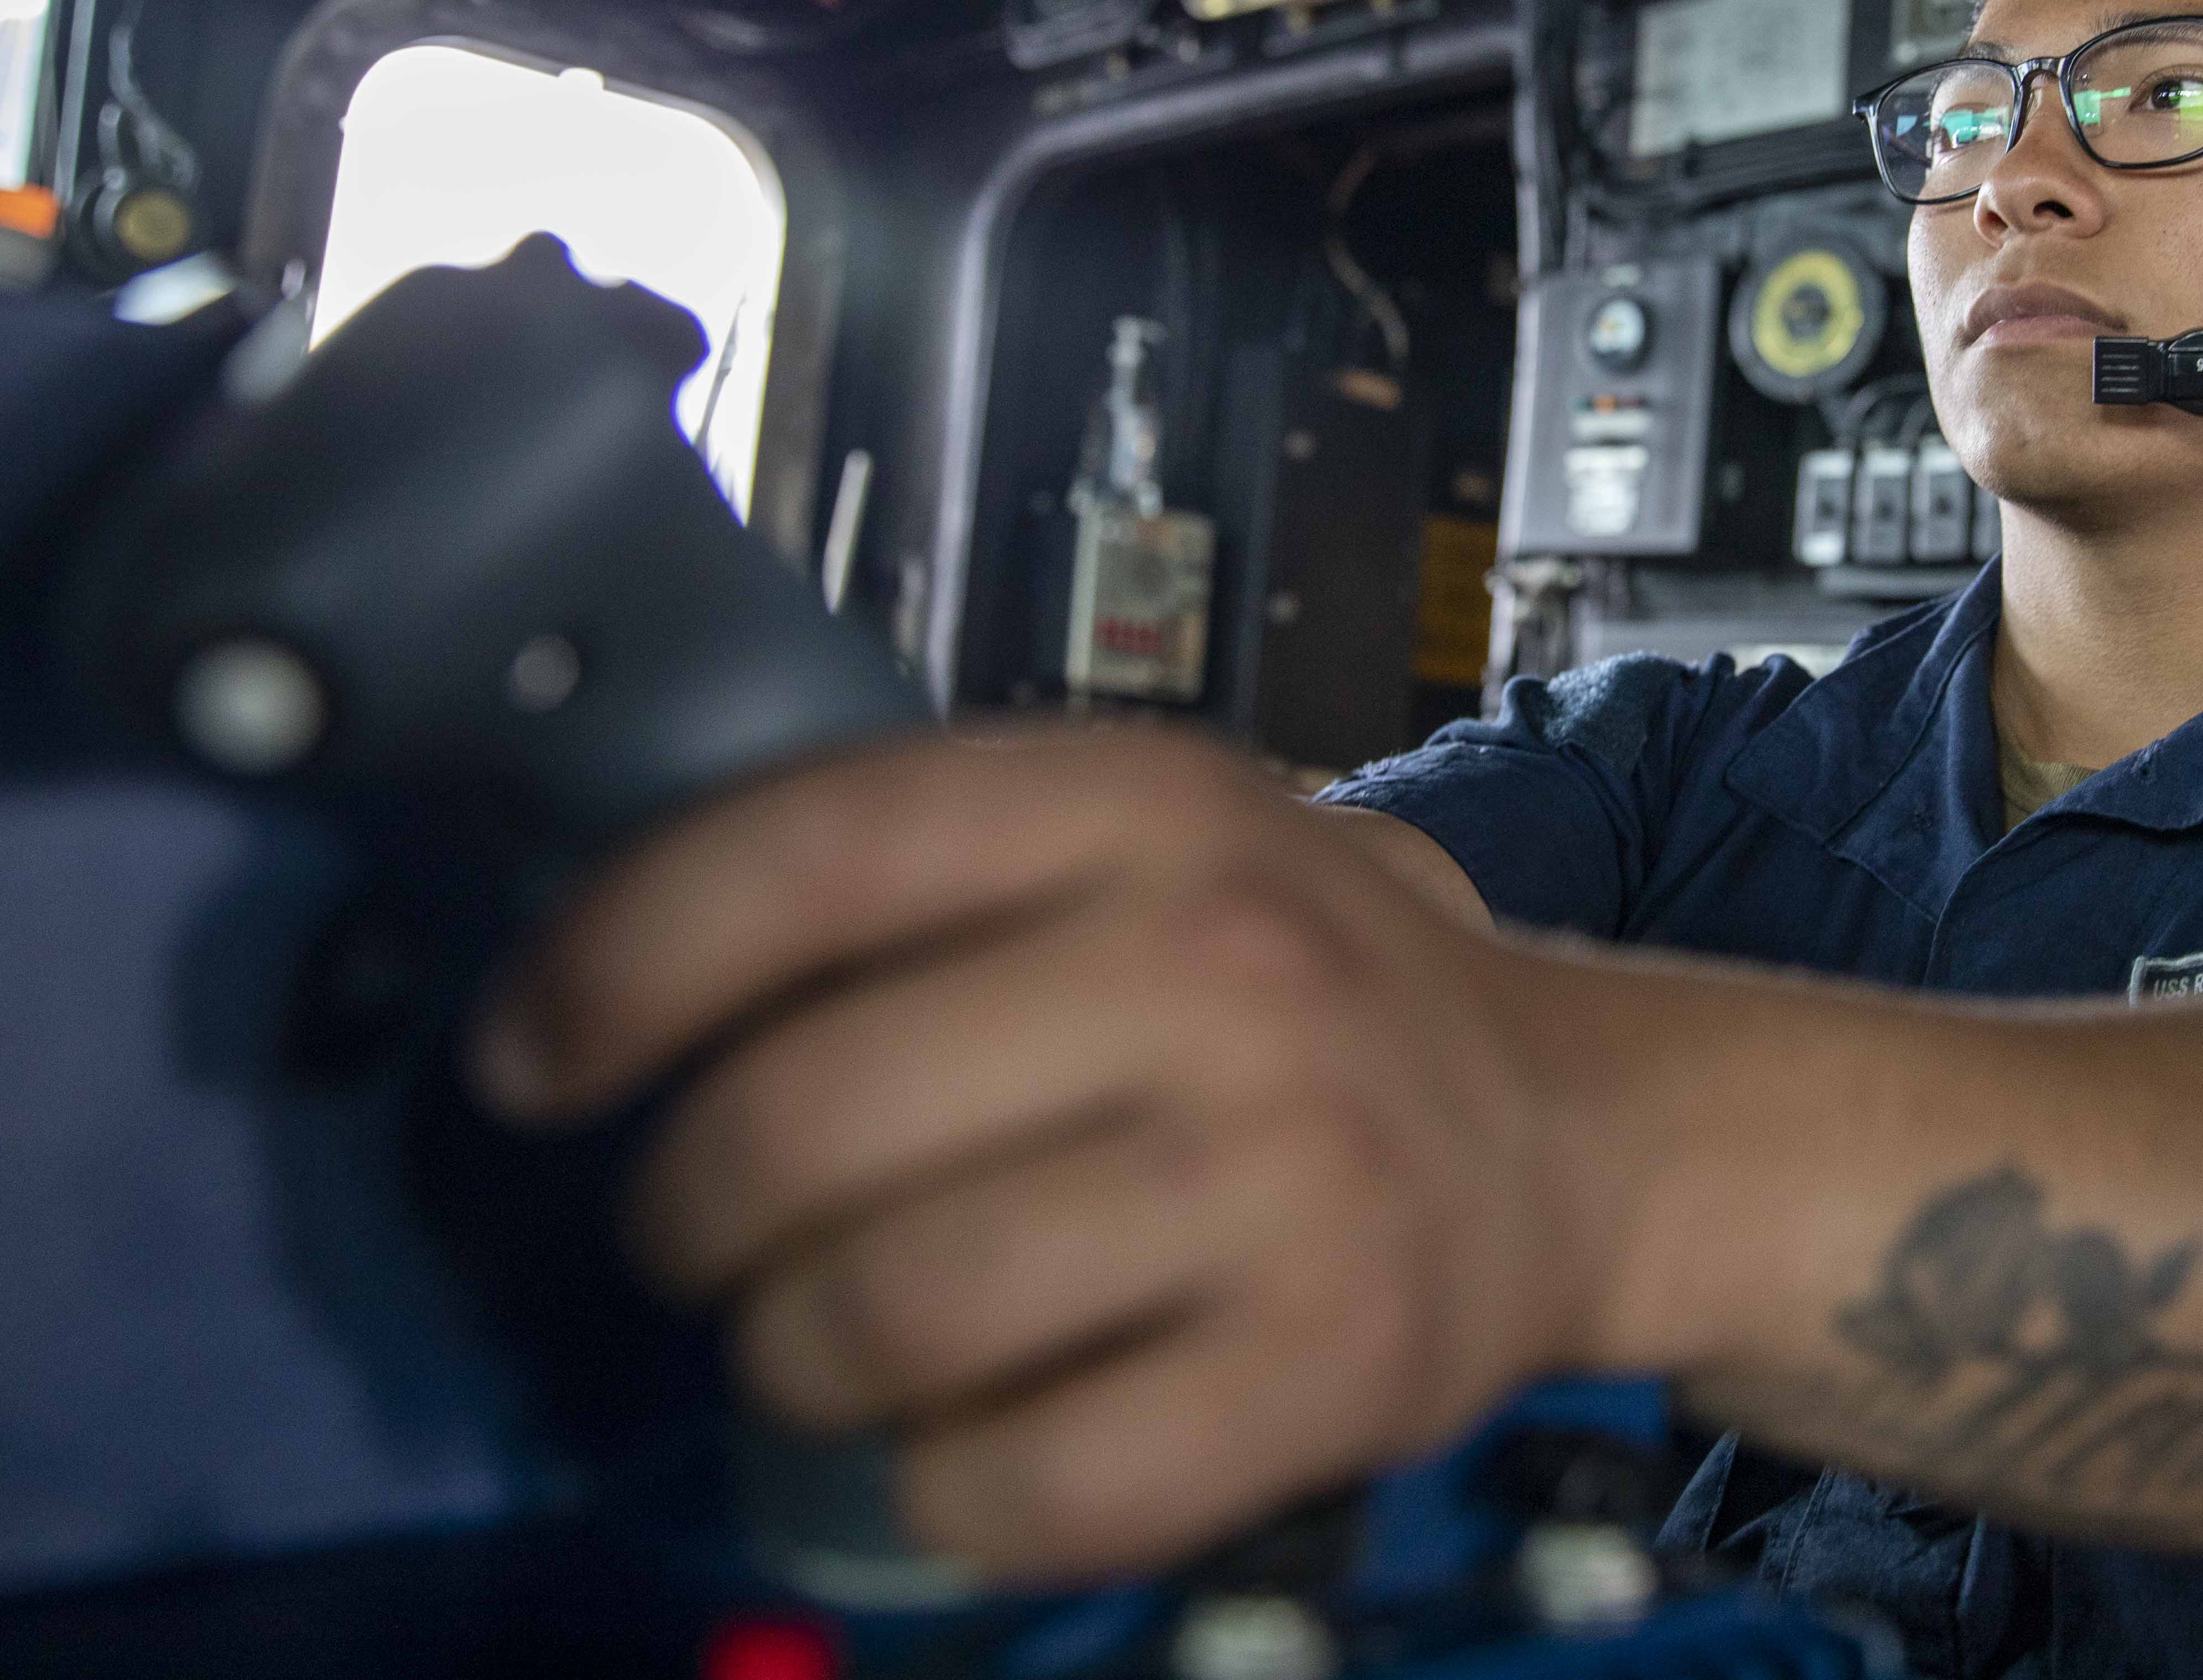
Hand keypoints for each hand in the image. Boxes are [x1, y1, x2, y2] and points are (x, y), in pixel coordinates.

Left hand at [471, 725, 1603, 1580]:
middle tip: (702, 1236)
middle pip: (802, 1119)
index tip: (531, 1061)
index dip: (613, 965)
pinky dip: (929, 1493)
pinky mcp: (1330, 1368)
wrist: (1573, 1131)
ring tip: (819, 1339)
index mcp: (1149, 808)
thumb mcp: (1139, 843)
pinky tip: (948, 1444)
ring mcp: (1291, 1177)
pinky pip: (1016, 1485)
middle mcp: (1226, 971)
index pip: (804, 857)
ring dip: (789, 1358)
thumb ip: (915, 869)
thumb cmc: (1296, 990)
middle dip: (684, 1212)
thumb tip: (595, 982)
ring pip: (885, 1317)